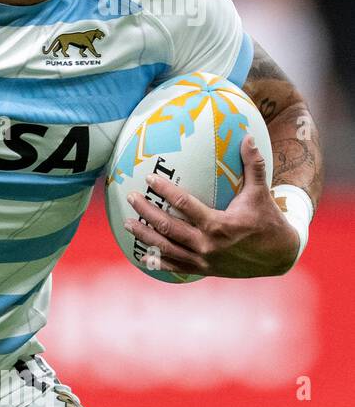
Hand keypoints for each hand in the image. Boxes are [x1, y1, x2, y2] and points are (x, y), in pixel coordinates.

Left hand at [123, 135, 300, 276]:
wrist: (279, 257)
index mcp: (220, 224)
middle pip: (168, 227)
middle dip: (146, 212)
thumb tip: (248, 136)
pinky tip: (143, 256)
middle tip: (131, 198)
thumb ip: (254, 165)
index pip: (185, 204)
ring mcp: (204, 260)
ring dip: (145, 236)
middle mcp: (208, 244)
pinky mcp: (203, 270)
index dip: (165, 191)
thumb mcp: (261, 193)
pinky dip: (158, 262)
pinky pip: (176, 266)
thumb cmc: (268, 220)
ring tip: (127, 224)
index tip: (149, 178)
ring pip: (166, 248)